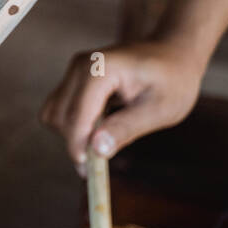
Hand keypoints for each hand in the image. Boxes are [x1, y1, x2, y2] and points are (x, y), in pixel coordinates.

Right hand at [40, 39, 206, 173]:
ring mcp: (74, 70)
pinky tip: (100, 127)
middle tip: (102, 159)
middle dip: (76, 142)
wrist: (174, 54)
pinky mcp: (74, 78)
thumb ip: (127, 128)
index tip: (90, 173)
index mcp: (102, 69)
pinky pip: (59, 108)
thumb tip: (96, 149)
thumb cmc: (174, 81)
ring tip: (105, 138)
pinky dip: (74, 125)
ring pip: (53, 113)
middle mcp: (81, 66)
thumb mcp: (161, 110)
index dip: (79, 146)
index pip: (76, 115)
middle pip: (59, 116)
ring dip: (72, 134)